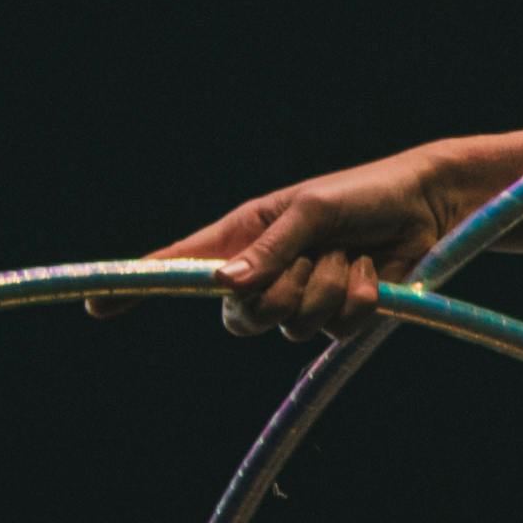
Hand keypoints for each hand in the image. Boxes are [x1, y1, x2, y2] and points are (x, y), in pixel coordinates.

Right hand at [152, 148, 462, 338]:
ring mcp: (301, 297)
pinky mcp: (339, 314)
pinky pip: (336, 330)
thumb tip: (225, 285)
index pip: (179, 267)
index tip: (95, 306)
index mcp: (242, 237)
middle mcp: (264, 272)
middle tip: (314, 256)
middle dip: (281, 293)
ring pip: (294, 326)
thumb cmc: (362, 192)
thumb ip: (271, 248)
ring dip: (330, 287)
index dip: (138, 287)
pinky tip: (373, 271)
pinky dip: (359, 299)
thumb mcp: (311, 210)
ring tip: (349, 253)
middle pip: (240, 318)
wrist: (427, 205)